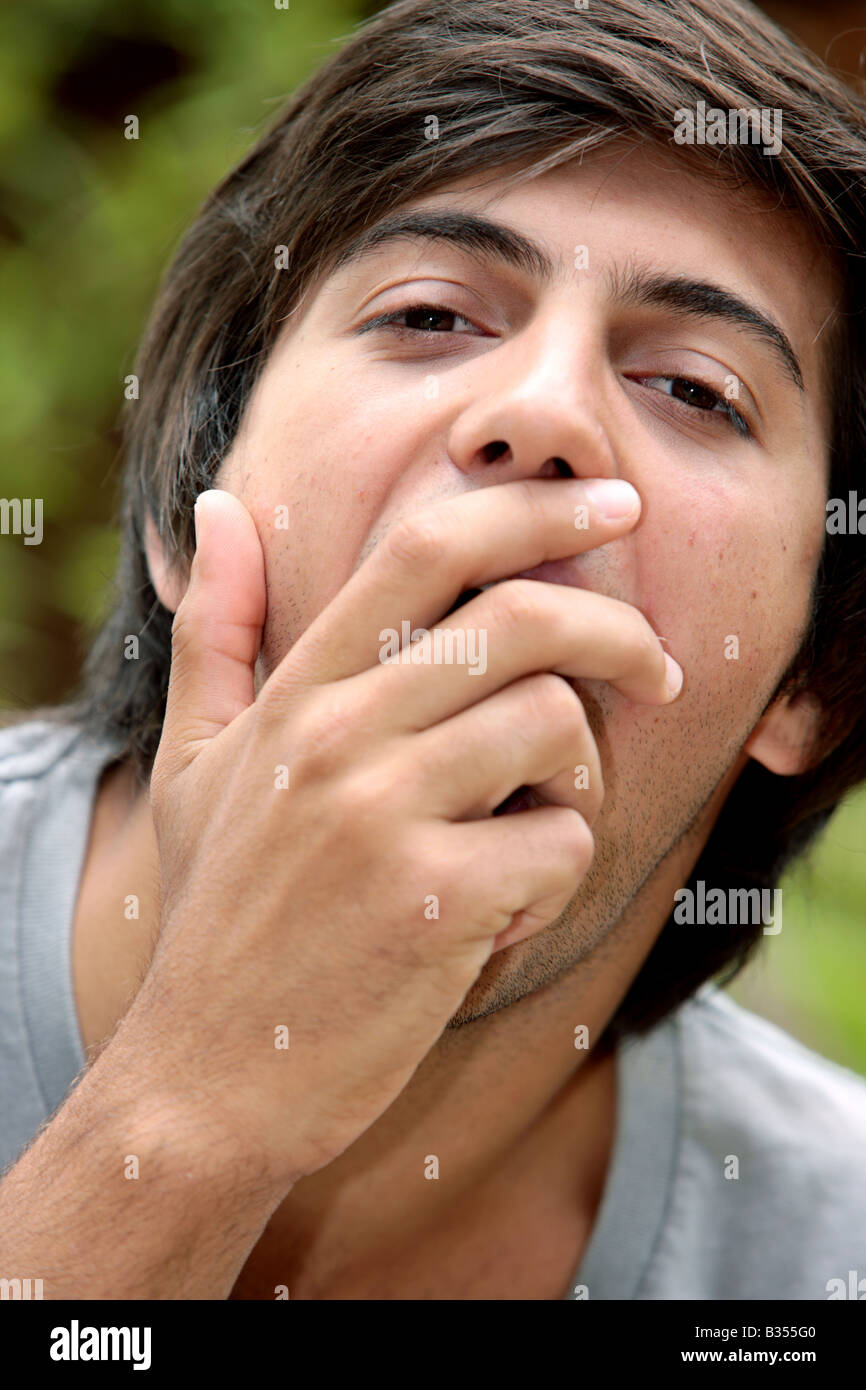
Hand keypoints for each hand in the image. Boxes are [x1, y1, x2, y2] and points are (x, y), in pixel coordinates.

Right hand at [143, 477, 679, 1184]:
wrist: (205, 1076)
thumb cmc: (219, 912)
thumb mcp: (195, 760)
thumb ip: (217, 629)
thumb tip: (222, 502)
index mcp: (297, 692)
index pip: (428, 550)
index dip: (536, 510)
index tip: (614, 507)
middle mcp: (335, 735)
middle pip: (522, 622)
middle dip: (619, 633)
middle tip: (658, 671)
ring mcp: (381, 816)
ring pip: (555, 729)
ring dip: (577, 781)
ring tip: (531, 830)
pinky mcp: (431, 902)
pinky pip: (561, 845)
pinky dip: (556, 880)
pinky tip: (500, 917)